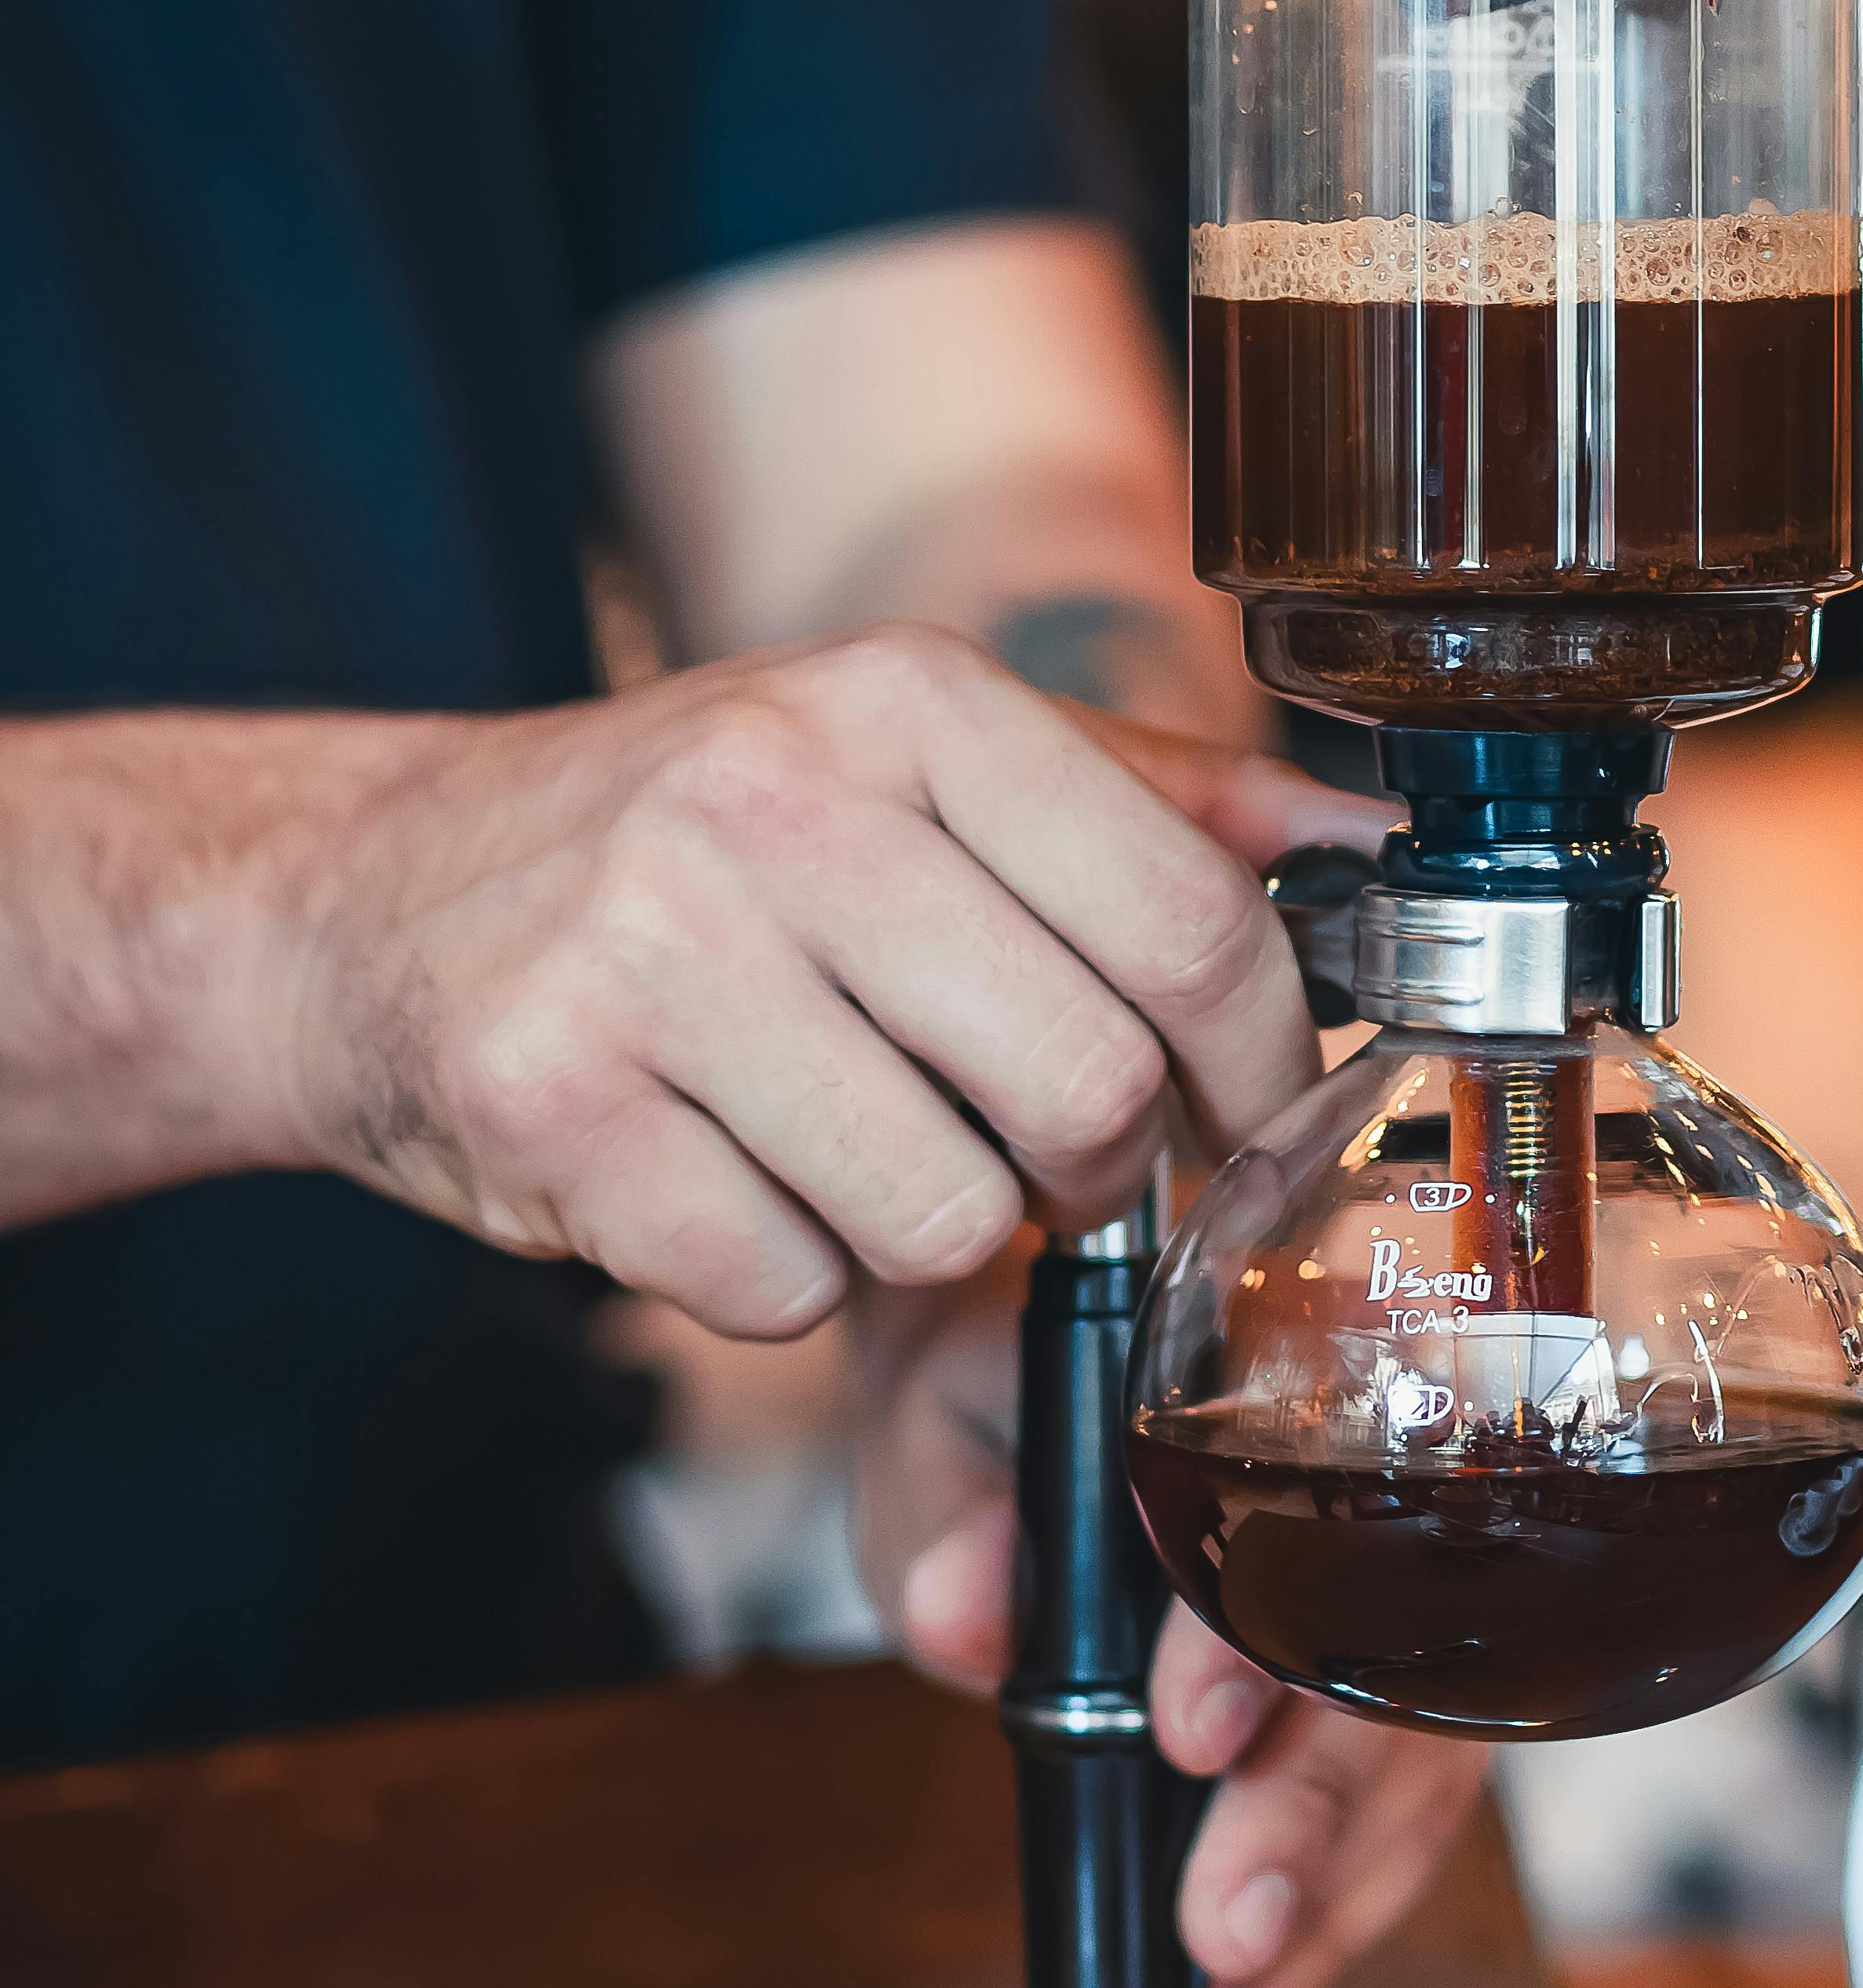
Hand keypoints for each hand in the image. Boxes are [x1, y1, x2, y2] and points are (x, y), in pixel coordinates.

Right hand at [270, 636, 1358, 1329]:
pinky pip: (785, 1288)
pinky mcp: (555, 1104)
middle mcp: (776, 800)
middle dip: (1086, 1168)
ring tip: (839, 1143)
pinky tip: (722, 1179)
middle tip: (1022, 1148)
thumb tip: (1375, 845)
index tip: (1233, 1114)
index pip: (1196, 924)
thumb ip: (1150, 802)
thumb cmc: (681, 841)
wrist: (362, 901)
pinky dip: (779, 1278)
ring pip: (944, 1216)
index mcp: (903, 699)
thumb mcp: (909, 757)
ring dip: (917, 1229)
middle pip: (1088, 1091)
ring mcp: (650, 951)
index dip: (1252, 1066)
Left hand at [851, 1269, 1495, 1987]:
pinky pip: (1412, 1805)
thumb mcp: (942, 1425)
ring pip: (1427, 1754)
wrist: (1034, 1379)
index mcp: (1277, 1392)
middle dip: (1308, 1810)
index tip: (1186, 1736)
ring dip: (1336, 1890)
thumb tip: (960, 1611)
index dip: (1253, 1641)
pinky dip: (1338, 1908)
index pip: (1309, 1519)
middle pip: (1392, 1662)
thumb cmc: (997, 1399)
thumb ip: (947, 1510)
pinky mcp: (1411, 1684)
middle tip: (1227, 1930)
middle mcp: (1384, 1485)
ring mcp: (1416, 1587)